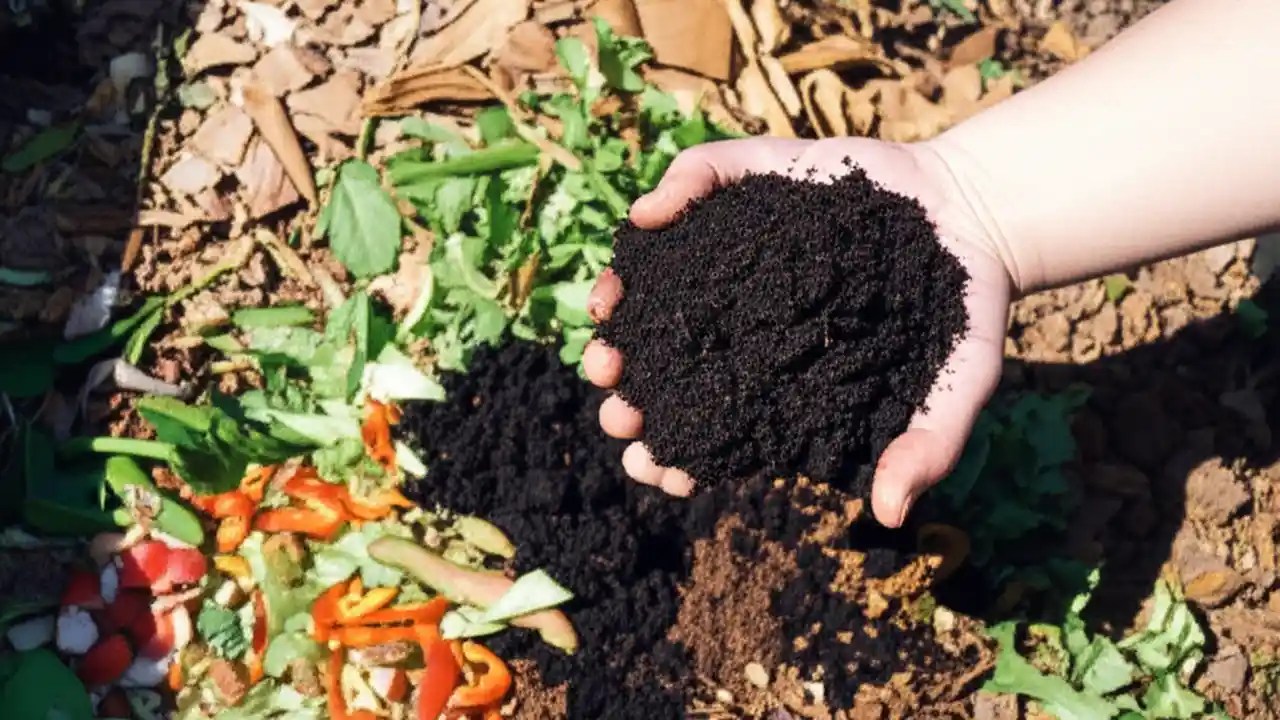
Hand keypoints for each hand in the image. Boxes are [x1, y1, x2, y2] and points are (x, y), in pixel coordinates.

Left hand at [582, 137, 1011, 527]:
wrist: (978, 217)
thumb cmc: (963, 310)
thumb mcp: (958, 383)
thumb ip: (928, 444)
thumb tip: (890, 515)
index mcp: (779, 371)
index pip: (709, 419)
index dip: (672, 449)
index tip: (650, 465)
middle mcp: (746, 313)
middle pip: (665, 354)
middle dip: (628, 384)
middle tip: (616, 405)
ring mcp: (744, 248)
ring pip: (660, 276)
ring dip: (621, 300)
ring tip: (604, 319)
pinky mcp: (758, 182)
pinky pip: (701, 182)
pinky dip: (670, 193)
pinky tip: (651, 217)